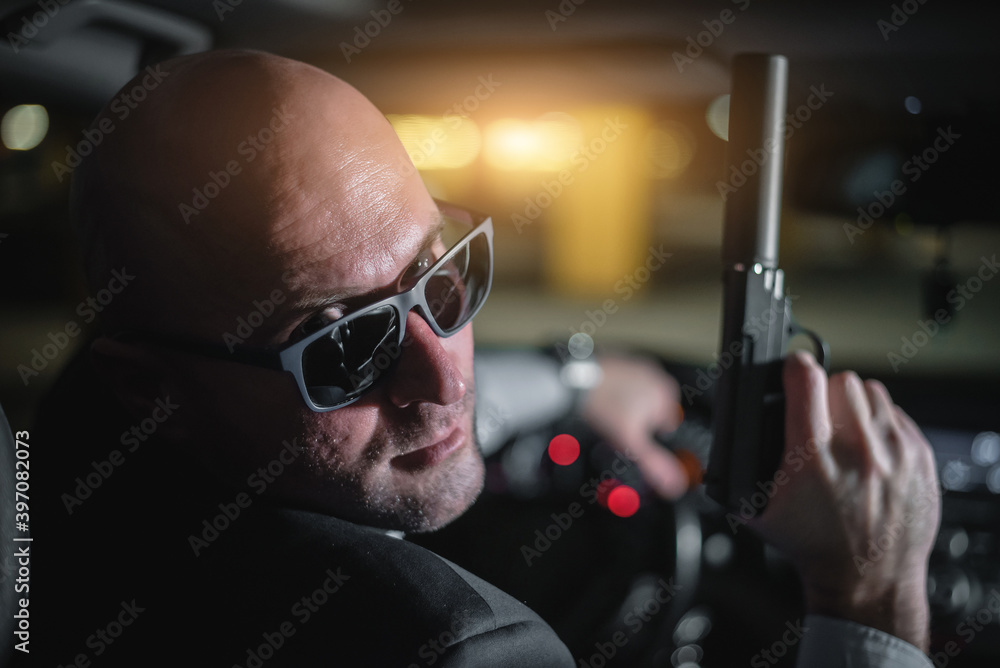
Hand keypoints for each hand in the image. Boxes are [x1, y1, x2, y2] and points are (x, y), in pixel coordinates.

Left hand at [580, 353, 688, 498]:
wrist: (576, 380)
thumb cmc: (605, 405)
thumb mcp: (631, 441)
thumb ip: (654, 462)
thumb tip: (674, 483)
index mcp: (666, 395)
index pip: (666, 426)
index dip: (646, 434)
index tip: (631, 433)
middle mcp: (657, 377)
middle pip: (652, 411)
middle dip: (638, 420)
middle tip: (617, 422)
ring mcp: (640, 366)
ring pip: (638, 398)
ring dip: (627, 405)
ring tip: (608, 409)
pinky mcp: (623, 361)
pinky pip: (624, 384)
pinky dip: (616, 391)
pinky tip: (603, 397)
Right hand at [748, 352, 939, 650]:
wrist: (869, 579)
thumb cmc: (815, 546)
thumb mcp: (761, 511)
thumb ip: (738, 473)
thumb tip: (723, 442)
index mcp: (812, 460)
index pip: (805, 380)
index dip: (794, 368)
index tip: (792, 369)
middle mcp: (858, 452)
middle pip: (841, 380)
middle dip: (826, 392)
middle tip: (819, 414)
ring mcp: (895, 454)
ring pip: (873, 392)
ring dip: (855, 404)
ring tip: (846, 430)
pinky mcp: (921, 458)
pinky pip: (898, 414)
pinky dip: (881, 424)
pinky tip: (870, 447)